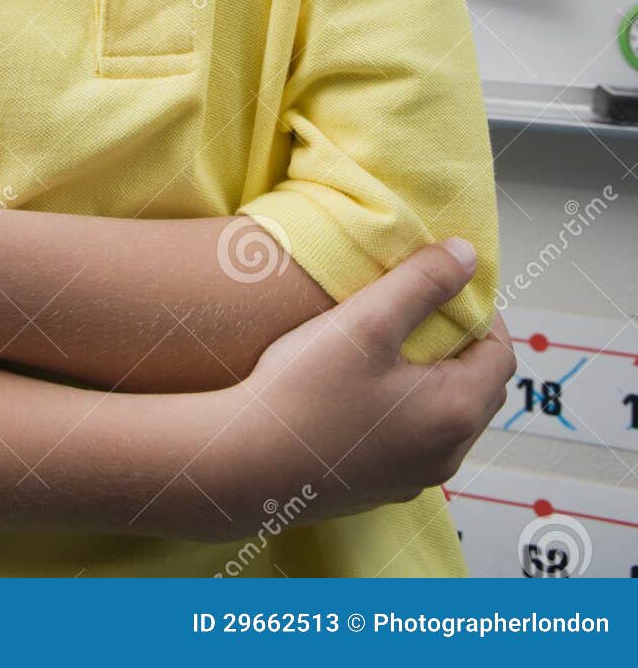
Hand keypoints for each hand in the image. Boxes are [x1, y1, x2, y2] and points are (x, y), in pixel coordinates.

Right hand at [205, 241, 516, 537]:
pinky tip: (361, 390)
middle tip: (417, 311)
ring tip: (387, 346)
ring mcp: (414, 478)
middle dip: (458, 345)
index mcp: (455, 413)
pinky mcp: (382, 489)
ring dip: (432, 378)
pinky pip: (415, 442)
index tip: (442, 288)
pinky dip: (406, 410)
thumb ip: (422, 282)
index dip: (480, 314)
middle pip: (479, 388)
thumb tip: (466, 256)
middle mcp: (446, 455)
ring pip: (447, 417)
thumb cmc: (304, 393)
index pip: (502, 354)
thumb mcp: (367, 321)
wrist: (243, 467)